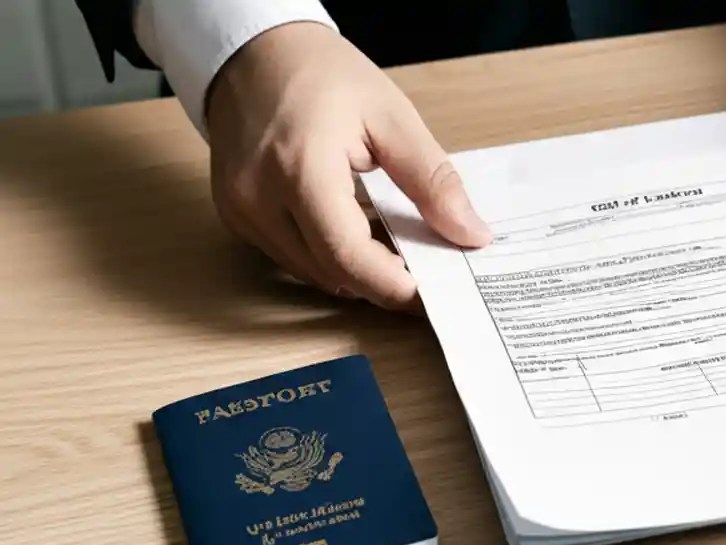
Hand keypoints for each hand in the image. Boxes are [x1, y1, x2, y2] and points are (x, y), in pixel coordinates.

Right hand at [207, 22, 490, 310]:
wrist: (253, 52)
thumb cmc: (320, 74)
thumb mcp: (392, 118)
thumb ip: (433, 181)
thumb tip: (470, 234)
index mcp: (299, 167)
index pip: (348, 256)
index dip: (394, 286)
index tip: (434, 292)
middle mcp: (258, 197)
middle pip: (332, 273)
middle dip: (383, 280)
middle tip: (427, 266)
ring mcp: (241, 212)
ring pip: (312, 273)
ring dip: (357, 270)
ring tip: (394, 242)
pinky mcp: (237, 218)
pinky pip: (292, 257)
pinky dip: (330, 255)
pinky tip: (356, 229)